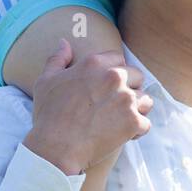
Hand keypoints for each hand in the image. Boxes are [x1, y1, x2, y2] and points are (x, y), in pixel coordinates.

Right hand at [23, 40, 151, 175]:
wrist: (56, 148)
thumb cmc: (48, 115)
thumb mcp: (46, 81)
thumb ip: (58, 59)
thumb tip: (65, 43)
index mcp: (95, 64)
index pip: (119, 58)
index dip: (115, 72)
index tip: (108, 86)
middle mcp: (114, 77)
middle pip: (137, 76)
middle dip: (130, 88)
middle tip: (116, 103)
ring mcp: (126, 99)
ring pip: (145, 99)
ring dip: (137, 109)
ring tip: (122, 119)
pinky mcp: (133, 122)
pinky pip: (146, 123)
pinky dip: (137, 131)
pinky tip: (124, 135)